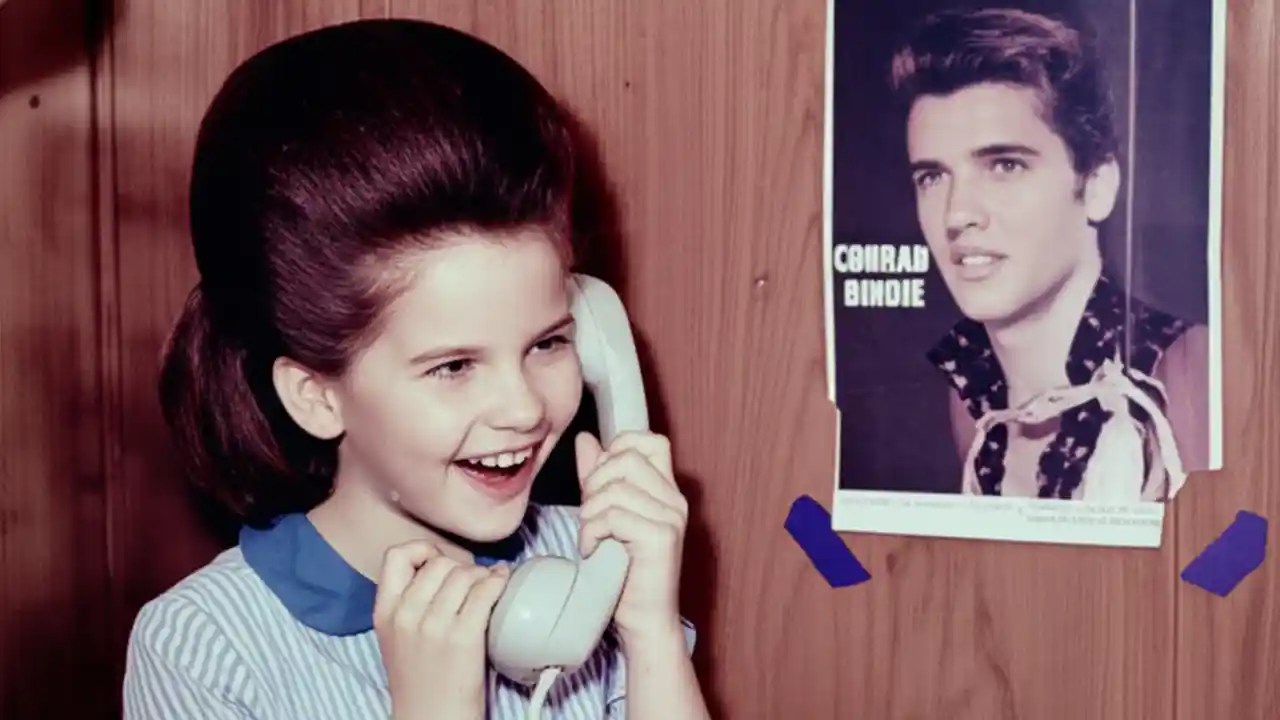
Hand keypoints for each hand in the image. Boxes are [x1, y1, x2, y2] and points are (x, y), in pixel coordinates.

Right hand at [373, 540, 510, 719]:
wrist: (431, 719)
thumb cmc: (420, 681)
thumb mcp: (397, 638)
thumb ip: (408, 603)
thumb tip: (444, 569)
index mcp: (385, 613)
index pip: (396, 556)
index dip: (422, 550)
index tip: (439, 561)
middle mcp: (406, 615)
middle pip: (439, 563)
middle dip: (461, 566)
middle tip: (472, 580)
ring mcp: (434, 625)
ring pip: (464, 573)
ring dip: (482, 574)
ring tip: (489, 584)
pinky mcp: (463, 636)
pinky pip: (485, 591)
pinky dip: (499, 581)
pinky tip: (503, 583)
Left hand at [576, 430, 689, 643]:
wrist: (643, 620)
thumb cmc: (625, 572)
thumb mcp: (607, 515)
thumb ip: (598, 478)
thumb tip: (586, 440)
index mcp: (667, 491)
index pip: (652, 441)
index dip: (620, 446)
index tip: (601, 477)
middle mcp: (675, 500)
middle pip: (626, 459)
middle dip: (595, 484)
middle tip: (591, 517)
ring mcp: (671, 518)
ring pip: (615, 489)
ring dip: (590, 514)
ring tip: (591, 538)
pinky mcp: (661, 538)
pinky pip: (613, 516)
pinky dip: (592, 533)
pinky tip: (593, 552)